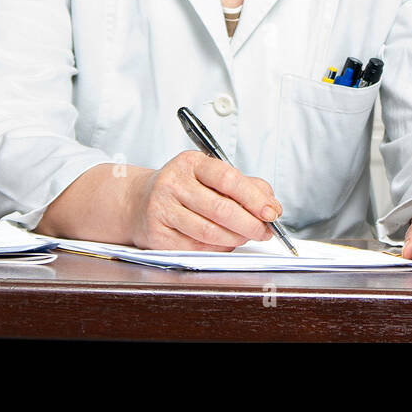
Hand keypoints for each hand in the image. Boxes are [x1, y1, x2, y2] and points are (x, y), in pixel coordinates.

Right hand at [125, 151, 283, 250]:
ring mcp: (162, 209)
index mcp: (191, 163)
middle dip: (250, 224)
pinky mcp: (157, 235)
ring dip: (236, 239)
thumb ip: (245, 186)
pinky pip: (196, 248)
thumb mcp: (211, 176)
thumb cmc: (184, 188)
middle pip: (220, 209)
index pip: (228, 179)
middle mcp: (173, 183)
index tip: (271, 211)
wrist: (139, 201)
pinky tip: (225, 243)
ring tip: (247, 237)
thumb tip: (272, 205)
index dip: (254, 198)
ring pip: (209, 232)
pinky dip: (217, 249)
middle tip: (265, 231)